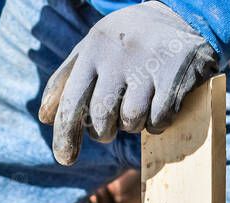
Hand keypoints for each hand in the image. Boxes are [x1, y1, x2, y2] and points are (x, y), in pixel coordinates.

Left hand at [38, 1, 218, 165]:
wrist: (184, 15)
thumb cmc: (126, 41)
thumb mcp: (93, 48)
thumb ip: (66, 79)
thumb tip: (45, 117)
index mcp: (93, 49)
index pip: (71, 101)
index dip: (65, 135)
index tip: (65, 159)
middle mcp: (119, 55)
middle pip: (101, 118)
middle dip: (103, 132)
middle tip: (109, 127)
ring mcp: (149, 64)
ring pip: (130, 122)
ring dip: (133, 125)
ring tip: (137, 107)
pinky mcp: (176, 74)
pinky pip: (158, 120)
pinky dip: (157, 123)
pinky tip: (160, 106)